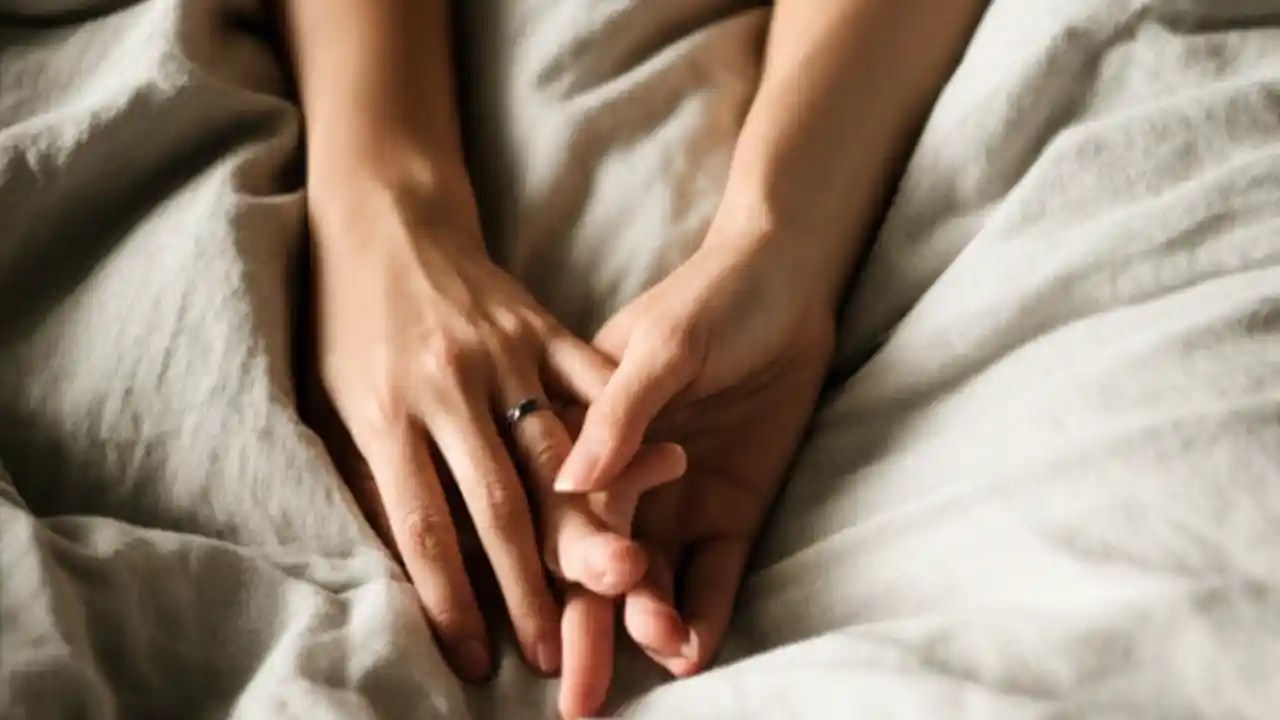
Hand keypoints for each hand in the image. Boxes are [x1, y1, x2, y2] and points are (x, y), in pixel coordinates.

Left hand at [302, 180, 662, 680]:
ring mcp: (502, 351)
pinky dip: (624, 429)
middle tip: (553, 652)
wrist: (386, 217)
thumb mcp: (332, 398)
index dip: (451, 601)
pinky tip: (655, 477)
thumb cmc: (350, 319)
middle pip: (496, 503)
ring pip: (553, 454)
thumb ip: (370, 473)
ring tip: (606, 588)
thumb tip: (403, 562)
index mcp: (385, 411)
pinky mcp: (541, 324)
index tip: (476, 659)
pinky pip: (591, 382)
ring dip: (581, 530)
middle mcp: (446, 385)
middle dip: (528, 587)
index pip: (423, 526)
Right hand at [554, 237, 835, 715]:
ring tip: (667, 654)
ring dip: (654, 623)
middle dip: (593, 630)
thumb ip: (617, 413)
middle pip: (601, 568)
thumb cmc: (712, 300)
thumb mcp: (662, 347)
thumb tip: (568, 483)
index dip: (563, 570)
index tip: (561, 622)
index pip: (567, 518)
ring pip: (656, 581)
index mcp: (590, 439)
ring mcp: (680, 500)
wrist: (788, 283)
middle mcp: (629, 481)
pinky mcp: (733, 510)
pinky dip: (707, 609)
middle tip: (582, 697)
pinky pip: (715, 573)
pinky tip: (697, 648)